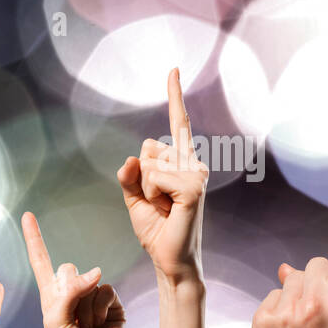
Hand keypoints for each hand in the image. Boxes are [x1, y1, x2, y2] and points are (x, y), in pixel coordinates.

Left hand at [21, 211, 124, 327]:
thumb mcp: (55, 322)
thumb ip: (70, 291)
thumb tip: (98, 271)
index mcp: (51, 298)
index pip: (41, 263)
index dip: (35, 239)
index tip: (26, 216)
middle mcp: (72, 295)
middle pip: (68, 268)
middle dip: (68, 290)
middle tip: (71, 320)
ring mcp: (93, 300)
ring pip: (89, 281)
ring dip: (86, 308)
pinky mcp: (113, 306)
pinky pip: (107, 291)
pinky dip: (101, 308)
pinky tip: (100, 326)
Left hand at [117, 68, 208, 281]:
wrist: (170, 259)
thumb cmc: (156, 229)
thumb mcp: (134, 198)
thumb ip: (129, 176)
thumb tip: (132, 158)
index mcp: (182, 162)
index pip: (178, 123)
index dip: (175, 95)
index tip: (173, 69)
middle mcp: (194, 162)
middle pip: (147, 148)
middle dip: (141, 177)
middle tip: (158, 203)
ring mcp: (197, 173)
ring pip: (149, 164)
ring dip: (147, 190)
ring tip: (164, 208)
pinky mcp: (194, 187)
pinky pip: (154, 177)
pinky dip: (152, 195)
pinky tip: (168, 209)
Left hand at [250, 187, 327, 327]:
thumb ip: (320, 298)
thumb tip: (285, 267)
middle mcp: (319, 301)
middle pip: (315, 263)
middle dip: (313, 279)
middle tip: (313, 315)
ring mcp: (289, 308)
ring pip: (289, 280)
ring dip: (291, 297)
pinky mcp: (263, 317)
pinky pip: (270, 298)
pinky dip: (273, 314)